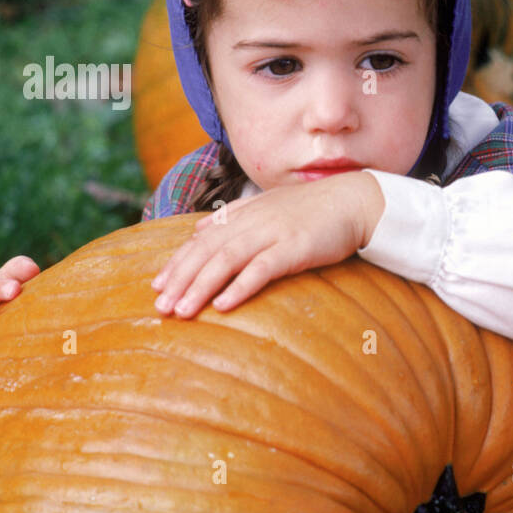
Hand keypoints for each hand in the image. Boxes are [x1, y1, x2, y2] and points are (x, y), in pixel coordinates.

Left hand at [151, 170, 384, 317]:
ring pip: (227, 260)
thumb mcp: (269, 206)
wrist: (355, 200)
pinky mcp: (295, 247)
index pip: (201, 240)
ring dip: (200, 287)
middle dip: (181, 279)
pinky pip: (262, 268)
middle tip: (161, 307)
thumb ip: (234, 216)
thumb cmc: (314, 208)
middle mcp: (253, 221)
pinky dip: (240, 286)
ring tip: (182, 311)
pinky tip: (223, 305)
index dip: (177, 263)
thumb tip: (201, 228)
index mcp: (244, 214)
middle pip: (207, 251)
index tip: (157, 285)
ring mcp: (274, 233)